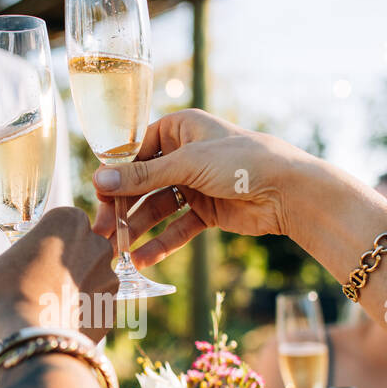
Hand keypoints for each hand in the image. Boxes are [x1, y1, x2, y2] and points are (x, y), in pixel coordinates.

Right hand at [0, 207, 116, 342]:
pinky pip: (94, 307)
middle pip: (78, 249)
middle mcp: (97, 245)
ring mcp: (110, 279)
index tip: (27, 259)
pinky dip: (79, 314)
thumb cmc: (3, 296)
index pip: (57, 224)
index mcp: (68, 221)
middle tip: (35, 283)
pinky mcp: (111, 310)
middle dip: (61, 263)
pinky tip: (57, 324)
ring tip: (45, 308)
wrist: (30, 342)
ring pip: (89, 278)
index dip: (40, 242)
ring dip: (72, 289)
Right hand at [90, 109, 303, 266]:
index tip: (98, 198)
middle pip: (143, 183)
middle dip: (122, 208)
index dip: (116, 175)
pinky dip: (161, 242)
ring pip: (157, 207)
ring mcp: (195, 184)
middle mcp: (184, 154)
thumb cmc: (242, 161)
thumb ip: (143, 176)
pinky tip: (143, 259)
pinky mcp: (206, 211)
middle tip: (103, 233)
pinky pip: (177, 227)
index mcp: (179, 129)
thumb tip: (99, 180)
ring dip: (138, 229)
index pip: (136, 152)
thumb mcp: (188, 164)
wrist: (287, 190)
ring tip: (118, 252)